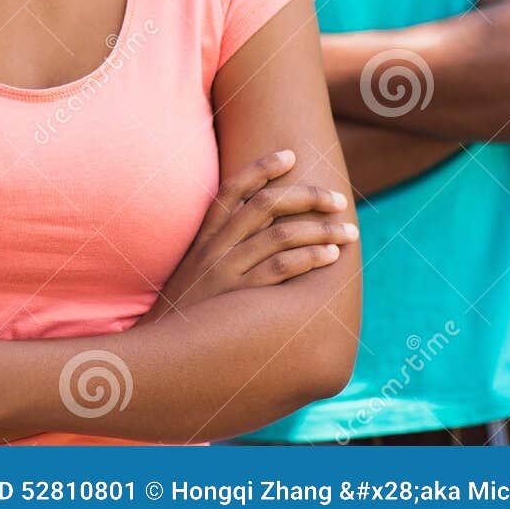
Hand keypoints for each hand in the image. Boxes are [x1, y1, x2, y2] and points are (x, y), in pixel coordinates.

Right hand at [145, 149, 356, 321]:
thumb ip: (220, 250)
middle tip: (338, 200)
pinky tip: (330, 255)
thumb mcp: (194, 273)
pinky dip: (309, 258)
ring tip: (348, 231)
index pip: (231, 190)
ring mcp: (226, 272)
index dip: (261, 168)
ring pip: (280, 235)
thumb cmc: (187, 313)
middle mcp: (215, 249)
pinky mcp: (239, 299)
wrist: (161, 353)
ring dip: (320, 229)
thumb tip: (261, 233)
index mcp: (204, 238)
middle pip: (265, 206)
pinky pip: (280, 270)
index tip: (290, 155)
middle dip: (307, 197)